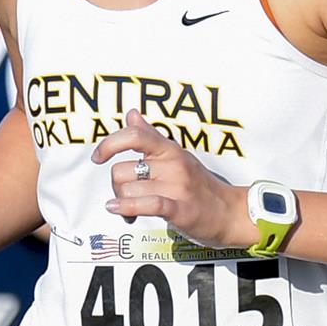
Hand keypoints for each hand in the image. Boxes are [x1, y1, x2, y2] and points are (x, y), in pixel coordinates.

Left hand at [93, 109, 250, 248]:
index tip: (98, 157)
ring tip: (132, 210)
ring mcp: (177, 186)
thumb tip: (131, 113)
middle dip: (116, 187)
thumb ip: (151, 135)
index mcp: (170, 149)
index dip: (109, 144)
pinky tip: (117, 210)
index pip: (134, 135)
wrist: (229, 212)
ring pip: (128, 190)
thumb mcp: (177, 155)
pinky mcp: (180, 209)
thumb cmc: (199, 184)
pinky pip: (146, 204)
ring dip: (123, 203)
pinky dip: (127, 207)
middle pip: (121, 170)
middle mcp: (172, 164)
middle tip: (126, 195)